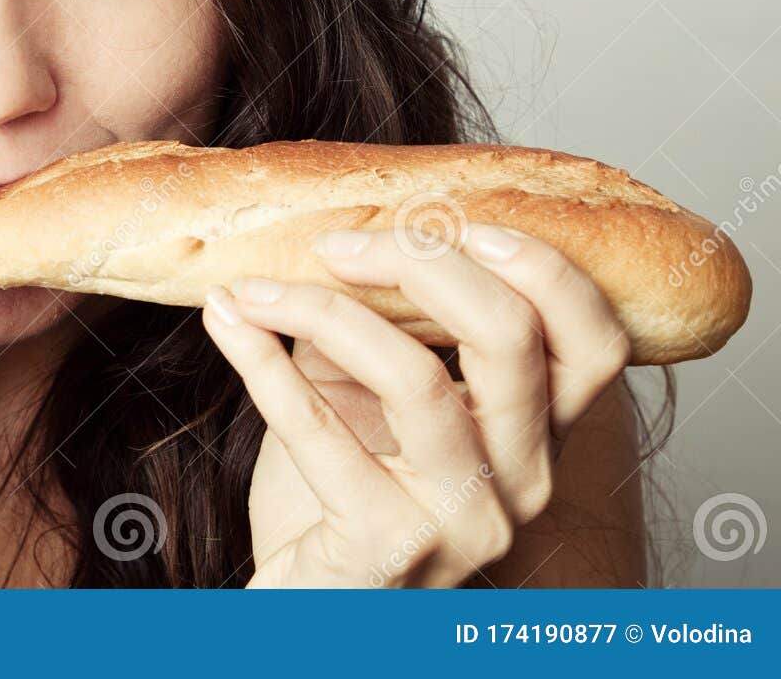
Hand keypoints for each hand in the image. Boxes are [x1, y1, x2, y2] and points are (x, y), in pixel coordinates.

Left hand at [201, 222, 630, 587]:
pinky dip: (263, 364)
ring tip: (254, 288)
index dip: (539, 266)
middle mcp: (524, 481)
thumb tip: (338, 226)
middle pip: (510, 338)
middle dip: (420, 263)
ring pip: (416, 379)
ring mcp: (464, 521)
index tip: (459, 218)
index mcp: (540, 435)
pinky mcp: (389, 548)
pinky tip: (228, 322)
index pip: (594, 341)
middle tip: (336, 243)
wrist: (312, 602)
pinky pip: (321, 433)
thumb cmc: (346, 491)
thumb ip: (377, 319)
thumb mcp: (371, 393)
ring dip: (320, 310)